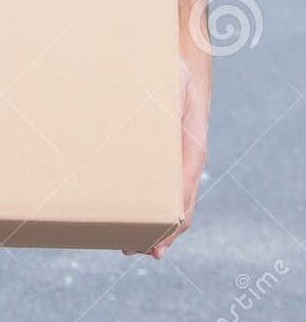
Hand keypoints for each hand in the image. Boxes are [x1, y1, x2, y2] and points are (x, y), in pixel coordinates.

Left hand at [124, 53, 209, 260]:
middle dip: (159, 233)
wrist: (181, 72)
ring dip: (153, 229)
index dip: (171, 220)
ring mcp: (177, 166)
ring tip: (128, 246)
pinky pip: (161, 193)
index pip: (185, 192)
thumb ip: (169, 94)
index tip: (157, 242)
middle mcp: (187, 162)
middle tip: (132, 249)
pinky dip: (149, 212)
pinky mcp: (164, 165)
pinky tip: (130, 225)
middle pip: (179, 208)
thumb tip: (162, 104)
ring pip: (171, 206)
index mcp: (192, 148)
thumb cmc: (173, 76)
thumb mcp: (173, 79)